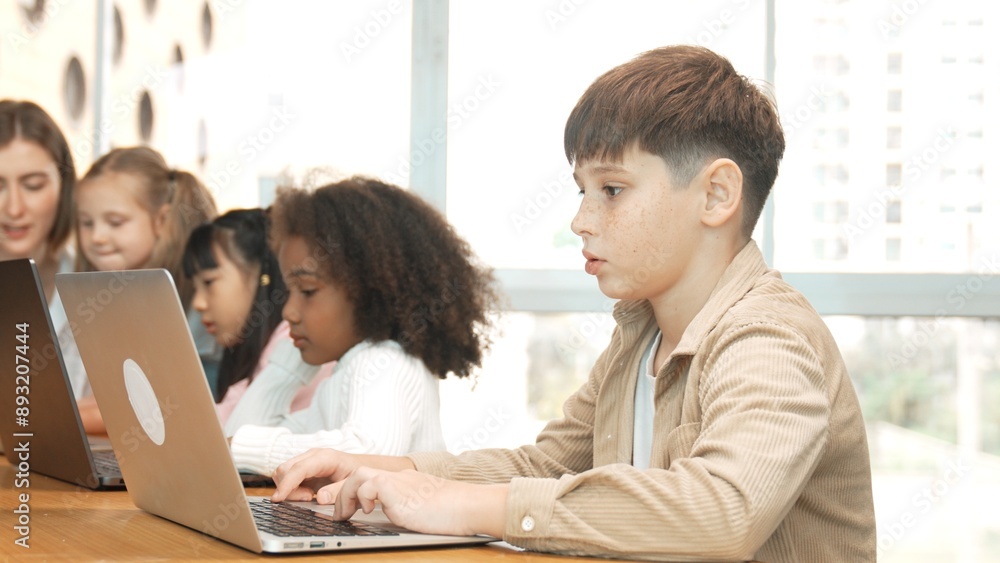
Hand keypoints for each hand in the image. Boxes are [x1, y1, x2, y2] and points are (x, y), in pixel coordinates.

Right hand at [271, 449, 414, 501]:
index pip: (298, 469)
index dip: (287, 484)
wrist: (361, 469)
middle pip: (284, 469)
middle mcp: (312, 456)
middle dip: (288, 488)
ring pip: (282, 473)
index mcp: (325, 457)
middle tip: (307, 499)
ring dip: (289, 489)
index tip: (278, 498)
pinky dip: (290, 489)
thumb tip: (320, 498)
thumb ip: (338, 491)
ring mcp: (305, 461)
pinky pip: (286, 478)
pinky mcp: (302, 469)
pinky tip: (306, 495)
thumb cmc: (358, 475)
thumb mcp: (354, 484)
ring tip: (308, 497)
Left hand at [333, 467, 507, 537]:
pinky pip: (369, 486)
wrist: (468, 505)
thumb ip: (406, 507)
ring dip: (345, 494)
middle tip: (337, 514)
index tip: (343, 508)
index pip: (370, 478)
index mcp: (402, 482)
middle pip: (358, 473)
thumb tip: (394, 518)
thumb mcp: (422, 508)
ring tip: (344, 514)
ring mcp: (398, 481)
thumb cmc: (452, 512)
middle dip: (340, 493)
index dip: (351, 490)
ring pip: (358, 475)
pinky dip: (361, 497)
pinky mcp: (398, 489)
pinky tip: (367, 511)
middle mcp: (398, 478)